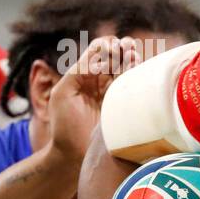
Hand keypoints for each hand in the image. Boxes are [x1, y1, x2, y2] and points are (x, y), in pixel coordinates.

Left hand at [48, 36, 142, 162]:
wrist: (76, 152)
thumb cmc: (65, 125)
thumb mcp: (63, 93)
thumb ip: (78, 72)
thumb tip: (100, 60)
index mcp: (83, 76)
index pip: (97, 52)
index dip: (104, 46)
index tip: (107, 49)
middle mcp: (100, 82)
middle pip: (114, 57)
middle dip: (120, 47)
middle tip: (123, 47)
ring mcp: (114, 93)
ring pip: (126, 67)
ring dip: (130, 55)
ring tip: (131, 51)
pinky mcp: (124, 104)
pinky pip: (133, 83)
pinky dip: (136, 70)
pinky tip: (136, 62)